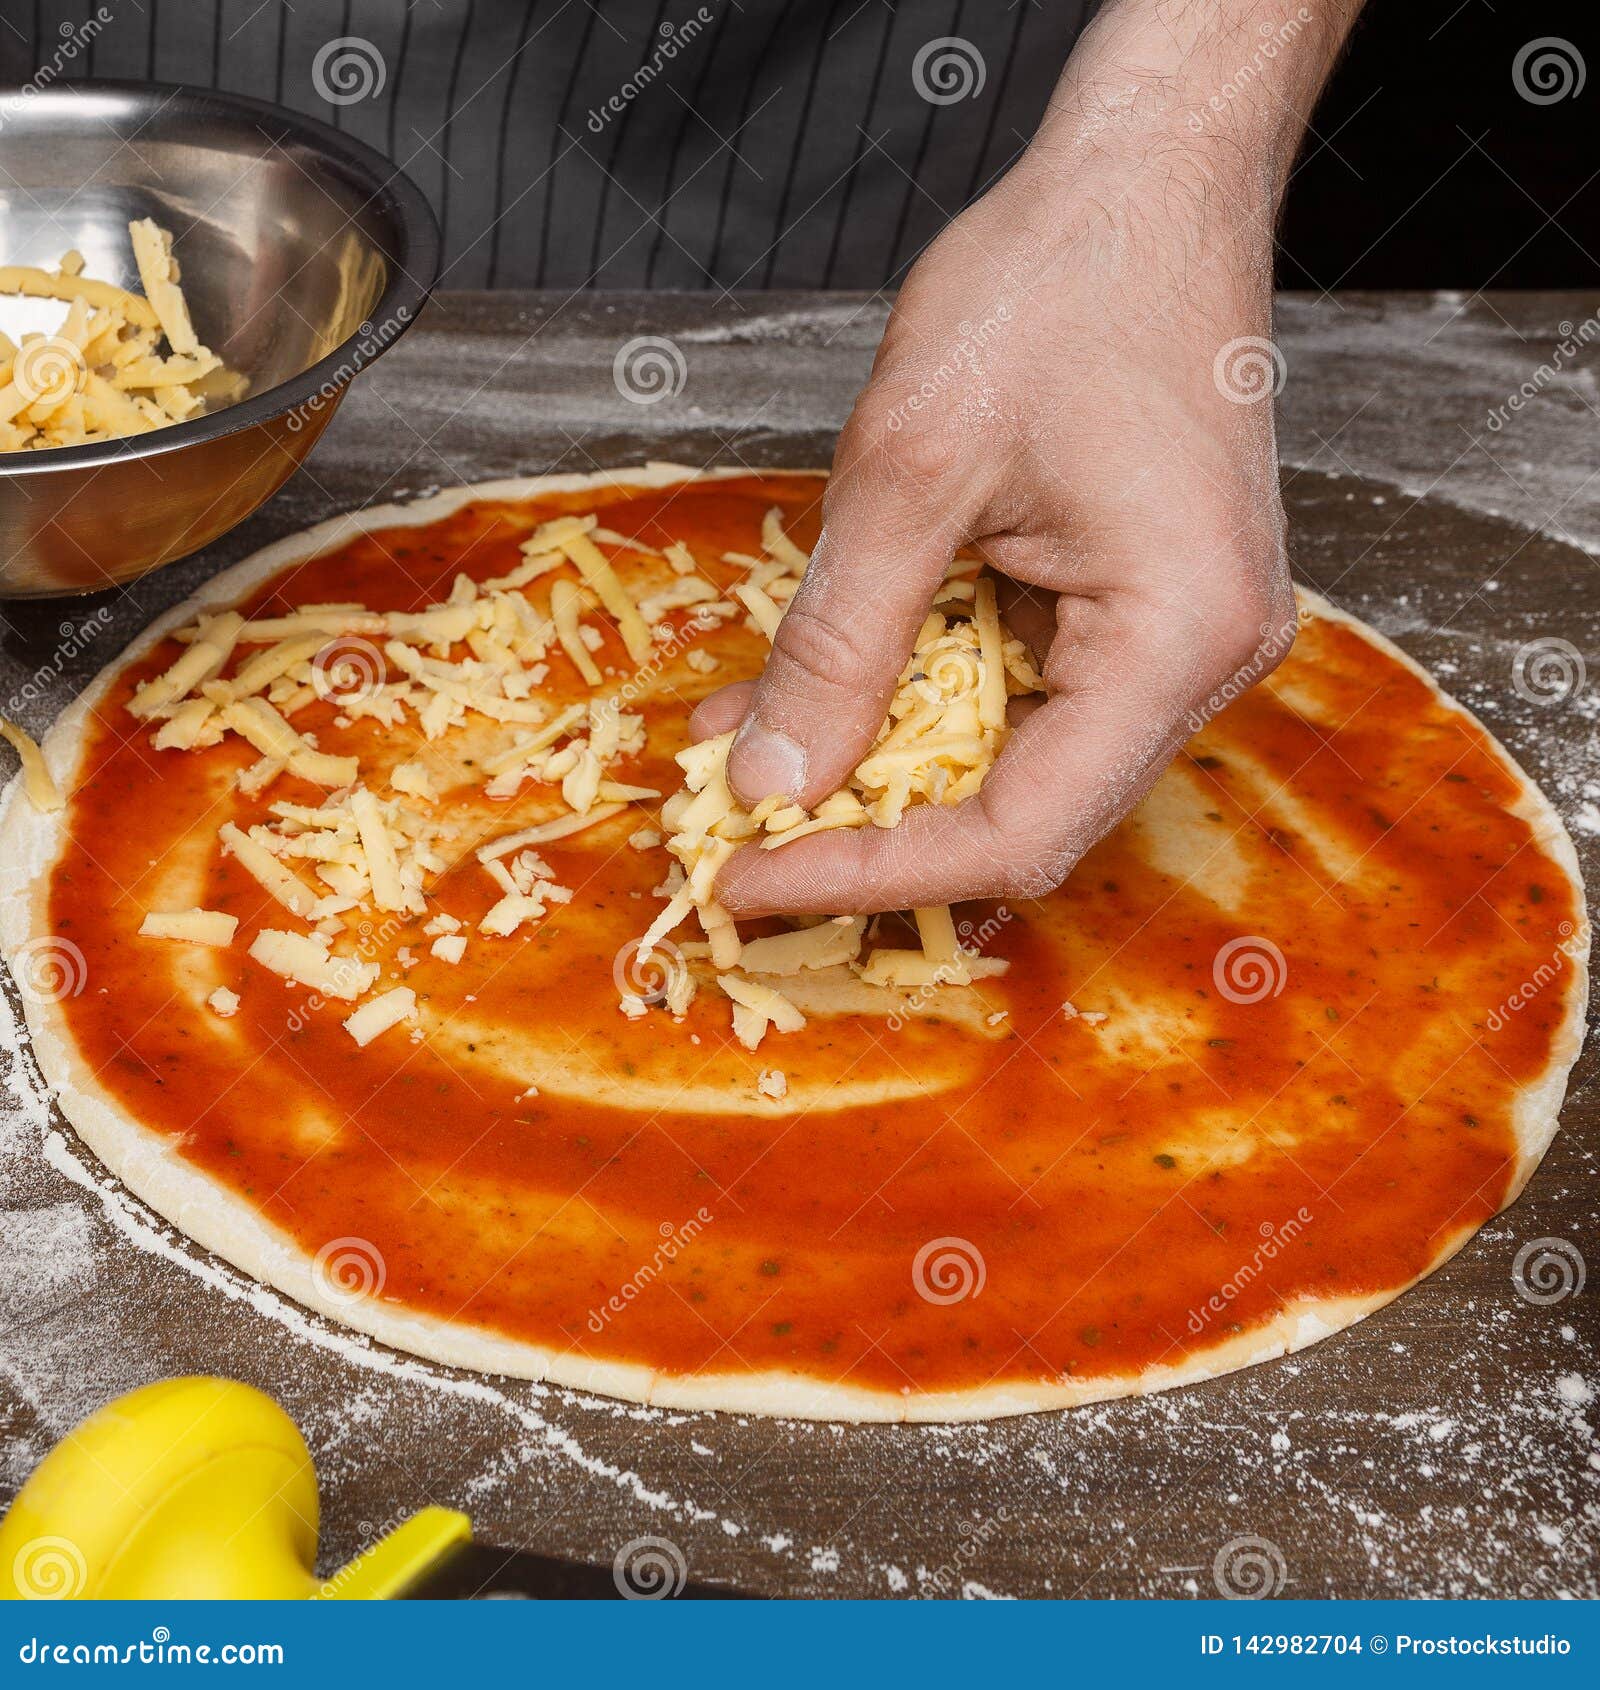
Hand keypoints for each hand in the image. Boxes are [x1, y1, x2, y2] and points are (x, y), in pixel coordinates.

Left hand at [691, 0, 1358, 915]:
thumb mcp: (910, 470)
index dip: (873, 873)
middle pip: (1018, 813)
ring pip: (1006, 761)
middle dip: (864, 827)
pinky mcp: (1135, 610)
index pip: (1019, 834)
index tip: (750, 876)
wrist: (1146, 183)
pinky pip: (1012, 693)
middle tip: (735, 832)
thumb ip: (837, 646)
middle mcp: (1202, 662)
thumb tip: (773, 788)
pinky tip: (812, 690)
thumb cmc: (1056, 285)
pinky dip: (908, 698)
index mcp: (1177, 638)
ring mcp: (1176, 640)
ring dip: (873, 764)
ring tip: (748, 757)